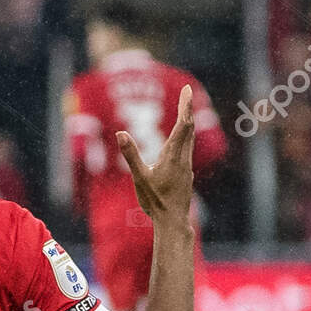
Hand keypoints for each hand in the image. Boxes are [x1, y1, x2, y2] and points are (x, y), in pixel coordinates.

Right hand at [117, 84, 194, 227]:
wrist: (172, 221)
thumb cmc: (155, 201)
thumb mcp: (139, 178)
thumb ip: (131, 155)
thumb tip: (121, 134)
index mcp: (173, 155)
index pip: (183, 124)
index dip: (185, 105)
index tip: (187, 89)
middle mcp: (183, 158)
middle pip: (188, 128)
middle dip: (186, 109)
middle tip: (186, 93)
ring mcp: (186, 167)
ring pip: (189, 139)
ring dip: (187, 123)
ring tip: (185, 111)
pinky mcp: (186, 174)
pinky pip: (187, 150)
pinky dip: (185, 137)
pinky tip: (182, 141)